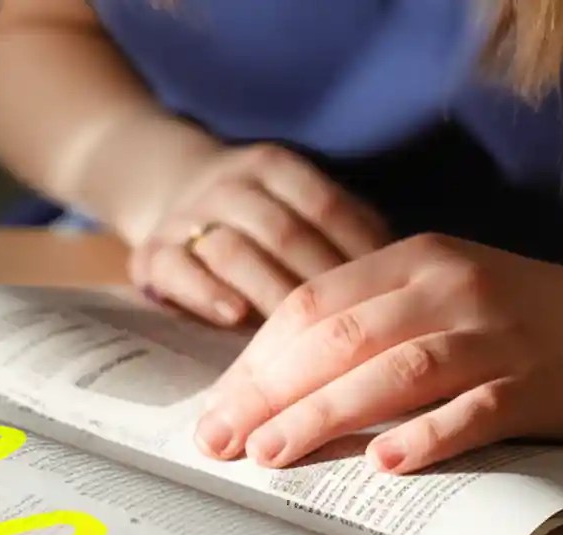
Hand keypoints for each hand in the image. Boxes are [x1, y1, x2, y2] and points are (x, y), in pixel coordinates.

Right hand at [127, 143, 391, 325]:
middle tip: (360, 335)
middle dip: (322, 284)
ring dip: (269, 292)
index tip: (396, 298)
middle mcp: (229, 184)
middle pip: (283, 232)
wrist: (158, 186)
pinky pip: (179, 270)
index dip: (361, 252)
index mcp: (274, 167)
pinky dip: (207, 293)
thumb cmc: (255, 219)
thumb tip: (413, 281)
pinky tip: (234, 318)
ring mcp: (186, 217)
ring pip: (232, 250)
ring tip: (303, 339)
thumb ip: (345, 233)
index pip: (326, 207)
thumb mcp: (295, 204)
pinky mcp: (149, 252)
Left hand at [193, 233, 562, 473]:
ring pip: (394, 372)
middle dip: (269, 393)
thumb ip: (366, 318)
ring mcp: (494, 336)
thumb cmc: (514, 315)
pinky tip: (385, 462)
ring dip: (325, 415)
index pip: (311, 306)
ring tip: (273, 454)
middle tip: (221, 440)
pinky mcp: (536, 384)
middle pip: (338, 339)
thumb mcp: (437, 291)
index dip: (256, 360)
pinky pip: (475, 409)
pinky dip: (428, 434)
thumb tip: (273, 377)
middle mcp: (448, 289)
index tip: (216, 407)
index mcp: (412, 259)